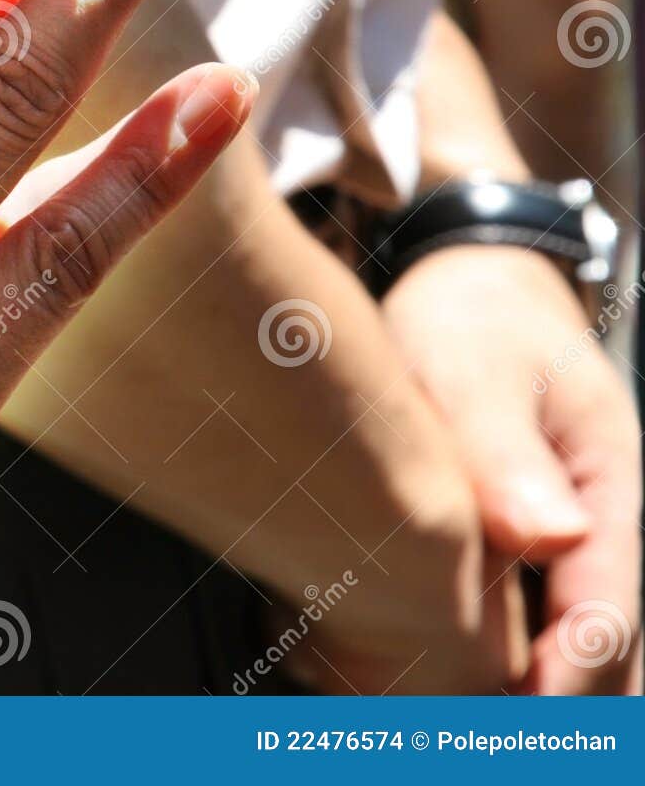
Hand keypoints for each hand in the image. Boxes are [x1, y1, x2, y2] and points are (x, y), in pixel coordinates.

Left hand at [384, 244, 642, 693]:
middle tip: (461, 737)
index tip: (517, 722)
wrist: (474, 287)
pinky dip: (481, 660)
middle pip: (594, 653)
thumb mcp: (479, 364)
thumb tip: (549, 538)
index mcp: (604, 495)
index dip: (564, 682)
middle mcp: (593, 532)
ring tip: (437, 724)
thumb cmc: (476, 319)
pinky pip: (515, 621)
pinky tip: (420, 690)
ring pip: (558, 648)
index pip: (602, 616)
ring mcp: (561, 545)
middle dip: (546, 710)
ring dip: (509, 694)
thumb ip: (505, 446)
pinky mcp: (517, 548)